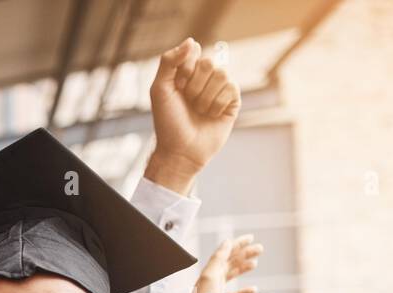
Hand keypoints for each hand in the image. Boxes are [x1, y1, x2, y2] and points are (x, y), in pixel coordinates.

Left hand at [145, 38, 240, 194]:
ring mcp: (219, 89)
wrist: (180, 150)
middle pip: (209, 62)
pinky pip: (232, 89)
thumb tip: (191, 41)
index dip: (185, 70)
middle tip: (188, 102)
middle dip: (195, 86)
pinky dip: (217, 104)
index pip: (194, 52)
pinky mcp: (232, 101)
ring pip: (222, 74)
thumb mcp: (160, 90)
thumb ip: (169, 62)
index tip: (177, 87)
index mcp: (186, 73)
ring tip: (198, 111)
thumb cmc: (168, 122)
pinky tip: (211, 116)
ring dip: (205, 97)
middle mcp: (204, 78)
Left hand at [157, 235, 261, 292]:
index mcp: (211, 271)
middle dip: (245, 254)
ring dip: (244, 268)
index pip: (226, 252)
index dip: (238, 244)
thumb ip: (218, 258)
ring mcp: (217, 292)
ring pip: (233, 276)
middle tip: (261, 248)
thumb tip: (228, 241)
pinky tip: (254, 289)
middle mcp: (213, 279)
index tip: (252, 238)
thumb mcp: (210, 275)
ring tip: (255, 263)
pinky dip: (244, 291)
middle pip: (231, 262)